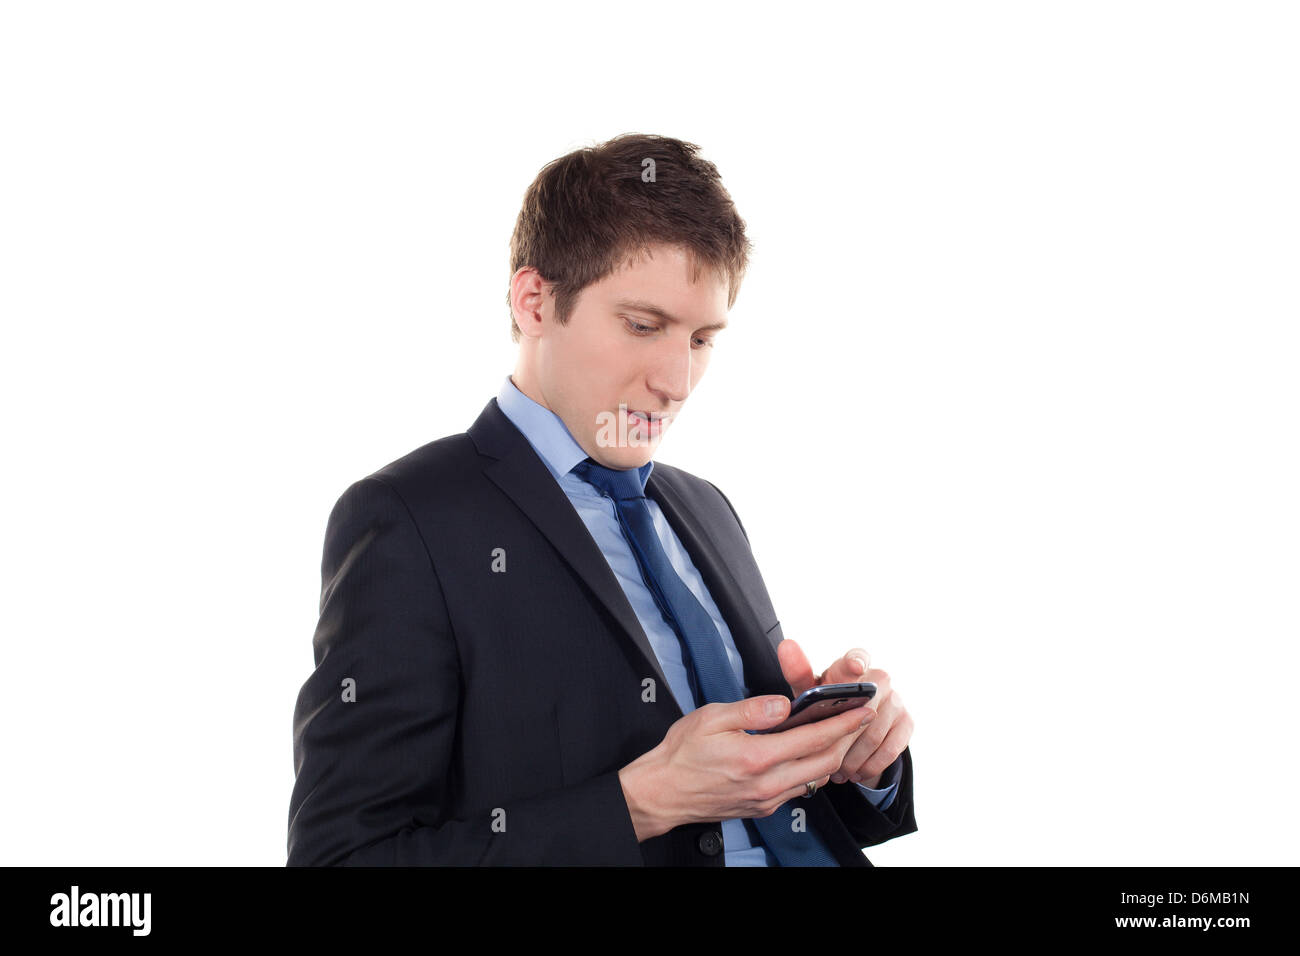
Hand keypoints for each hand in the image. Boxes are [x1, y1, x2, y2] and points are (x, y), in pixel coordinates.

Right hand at [617, 693, 873, 841]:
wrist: (662, 793)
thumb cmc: (681, 754)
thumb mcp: (711, 718)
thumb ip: (752, 709)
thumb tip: (784, 703)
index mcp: (757, 758)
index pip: (814, 739)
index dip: (842, 723)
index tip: (861, 709)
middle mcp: (767, 784)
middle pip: (825, 763)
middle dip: (848, 739)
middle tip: (859, 718)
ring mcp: (766, 800)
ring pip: (815, 778)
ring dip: (833, 756)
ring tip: (841, 734)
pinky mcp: (762, 808)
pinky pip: (798, 789)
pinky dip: (813, 770)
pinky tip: (811, 755)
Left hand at [777, 639, 913, 788]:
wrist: (853, 720)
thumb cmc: (825, 702)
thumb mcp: (810, 690)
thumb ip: (798, 671)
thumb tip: (787, 647)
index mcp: (850, 665)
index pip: (857, 657)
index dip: (856, 661)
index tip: (854, 667)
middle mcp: (879, 678)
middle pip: (862, 709)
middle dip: (842, 738)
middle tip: (825, 757)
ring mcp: (897, 700)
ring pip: (874, 734)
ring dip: (854, 758)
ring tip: (837, 771)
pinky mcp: (907, 722)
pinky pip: (890, 750)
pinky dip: (871, 766)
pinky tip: (856, 773)